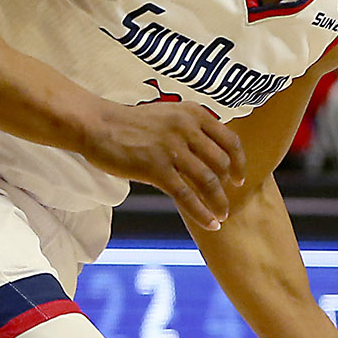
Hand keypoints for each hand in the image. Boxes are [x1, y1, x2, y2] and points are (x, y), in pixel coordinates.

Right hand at [80, 101, 246, 230]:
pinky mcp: (156, 167)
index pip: (230, 140)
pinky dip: (202, 213)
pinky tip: (210, 224)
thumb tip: (212, 154)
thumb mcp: (169, 115)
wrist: (98, 125)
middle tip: (225, 201)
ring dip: (219, 202)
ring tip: (222, 215)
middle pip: (221, 163)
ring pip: (208, 181)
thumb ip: (191, 129)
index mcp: (193, 113)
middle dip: (227, 186)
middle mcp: (187, 128)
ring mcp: (172, 148)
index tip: (238, 178)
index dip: (239, 162)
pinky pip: (187, 195)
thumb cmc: (131, 124)